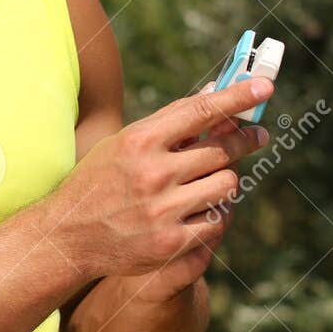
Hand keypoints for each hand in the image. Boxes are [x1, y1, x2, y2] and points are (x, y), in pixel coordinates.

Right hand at [44, 74, 273, 285]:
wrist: (68, 236)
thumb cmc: (98, 181)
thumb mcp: (124, 142)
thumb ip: (170, 120)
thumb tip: (215, 92)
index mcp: (140, 141)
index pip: (201, 112)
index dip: (238, 98)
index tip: (265, 88)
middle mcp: (153, 174)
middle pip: (222, 150)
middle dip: (245, 141)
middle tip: (257, 136)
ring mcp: (162, 211)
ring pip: (226, 185)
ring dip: (226, 180)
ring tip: (213, 179)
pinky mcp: (170, 243)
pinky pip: (218, 221)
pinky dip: (218, 212)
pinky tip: (204, 208)